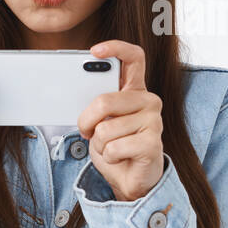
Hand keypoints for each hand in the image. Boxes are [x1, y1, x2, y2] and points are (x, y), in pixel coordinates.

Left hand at [77, 40, 163, 201]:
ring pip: (105, 129)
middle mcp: (148, 101)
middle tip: (88, 132)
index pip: (133, 57)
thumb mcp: (98, 121)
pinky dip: (109, 157)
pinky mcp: (153, 143)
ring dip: (99, 144)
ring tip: (111, 147)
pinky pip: (113, 148)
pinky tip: (120, 158)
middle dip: (86, 121)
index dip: (115, 48)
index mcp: (134, 90)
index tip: (94, 50)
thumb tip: (73, 89)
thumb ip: (95, 104)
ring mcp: (154, 121)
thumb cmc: (114, 146)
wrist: (129, 179)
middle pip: (104, 101)